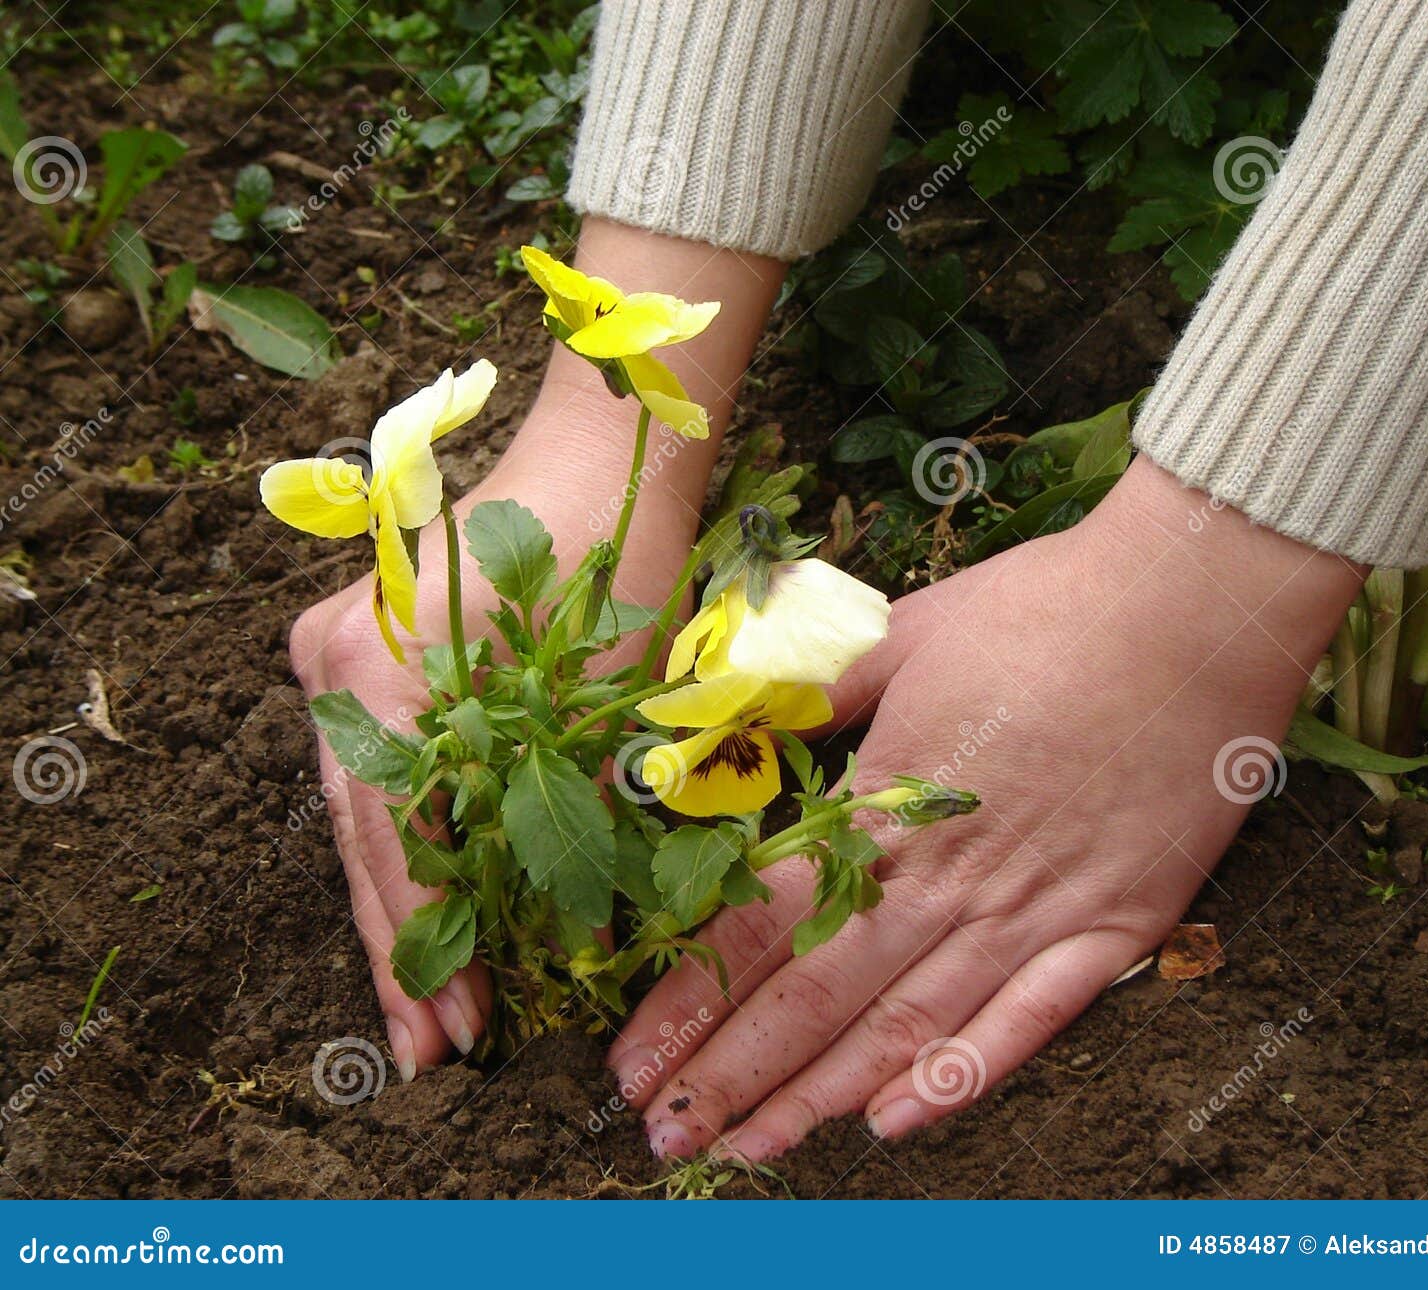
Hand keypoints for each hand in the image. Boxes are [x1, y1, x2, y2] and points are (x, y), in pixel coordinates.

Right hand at [283, 219, 787, 1077]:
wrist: (601, 453)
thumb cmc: (619, 557)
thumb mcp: (607, 698)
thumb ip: (578, 814)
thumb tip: (577, 945)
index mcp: (383, 674)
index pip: (402, 845)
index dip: (434, 946)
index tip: (460, 1031)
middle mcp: (337, 666)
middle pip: (366, 839)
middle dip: (408, 946)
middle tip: (434, 1048)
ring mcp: (339, 653)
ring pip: (363, 812)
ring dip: (401, 901)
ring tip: (427, 1002)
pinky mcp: (364, 650)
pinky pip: (375, 770)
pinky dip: (407, 837)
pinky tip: (430, 902)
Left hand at [606, 456, 1365, 1157]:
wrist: (1197, 609)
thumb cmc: (1045, 608)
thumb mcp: (902, 631)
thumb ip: (803, 691)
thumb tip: (710, 726)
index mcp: (889, 803)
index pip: (763, 928)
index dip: (691, 1002)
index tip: (633, 1059)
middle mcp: (951, 878)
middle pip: (818, 997)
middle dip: (733, 1074)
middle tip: (667, 1133)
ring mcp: (1034, 911)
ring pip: (906, 1029)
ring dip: (821, 1094)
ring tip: (755, 1147)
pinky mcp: (1115, 928)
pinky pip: (1028, 1025)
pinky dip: (961, 1078)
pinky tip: (898, 1122)